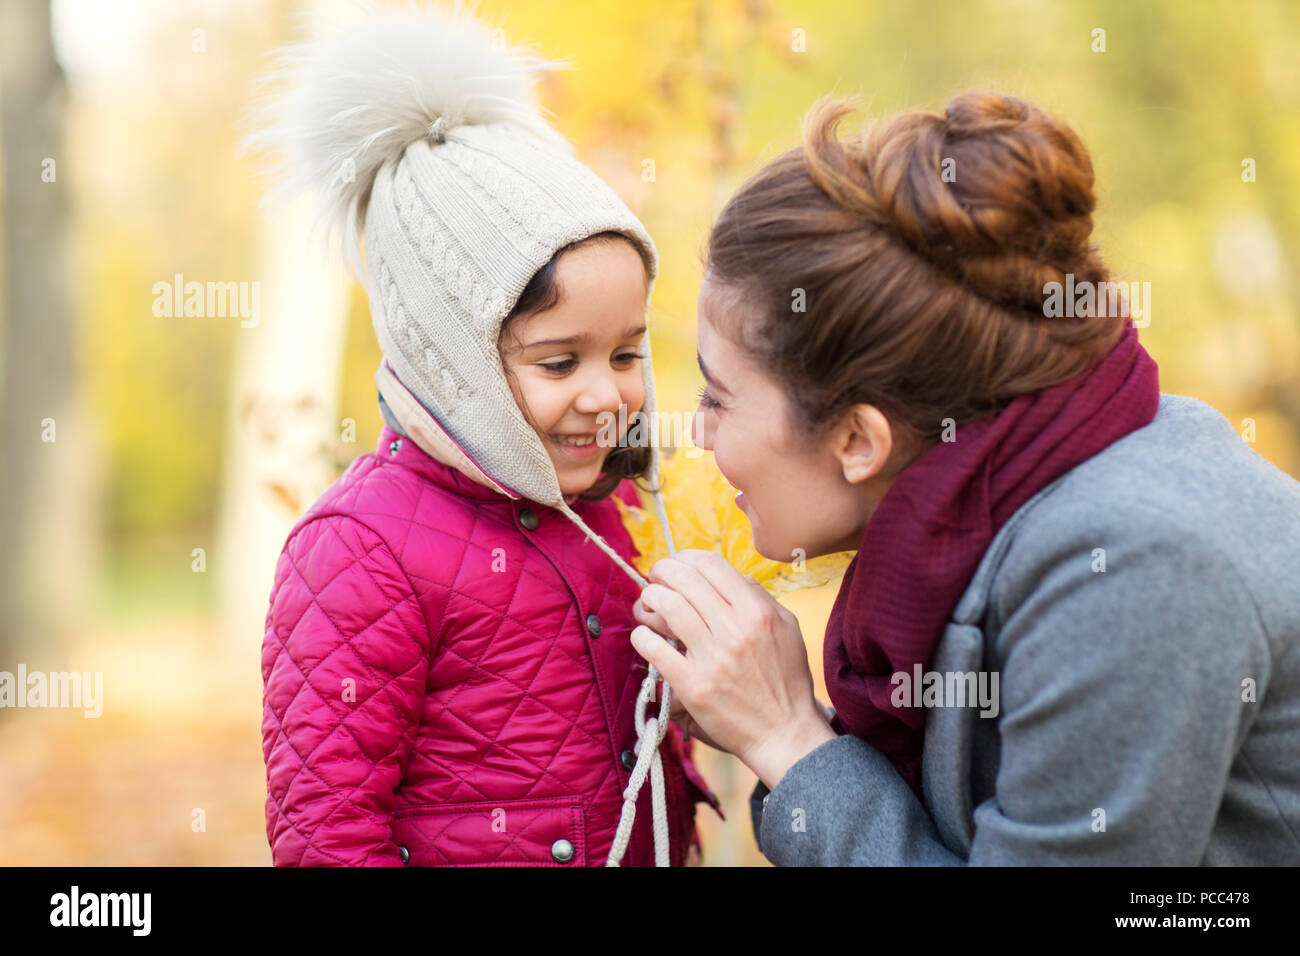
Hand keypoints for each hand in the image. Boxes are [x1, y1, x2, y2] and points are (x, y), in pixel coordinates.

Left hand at [629, 550, 835, 789]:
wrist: (784, 733)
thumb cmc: (786, 679)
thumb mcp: (787, 627)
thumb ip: (758, 596)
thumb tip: (726, 575)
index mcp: (757, 612)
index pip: (711, 565)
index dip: (686, 557)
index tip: (677, 564)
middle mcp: (735, 630)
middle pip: (684, 580)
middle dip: (661, 572)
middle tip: (654, 578)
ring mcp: (713, 659)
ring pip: (668, 607)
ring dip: (649, 598)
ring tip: (646, 603)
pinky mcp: (693, 687)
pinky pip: (656, 650)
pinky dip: (642, 636)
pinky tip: (643, 635)